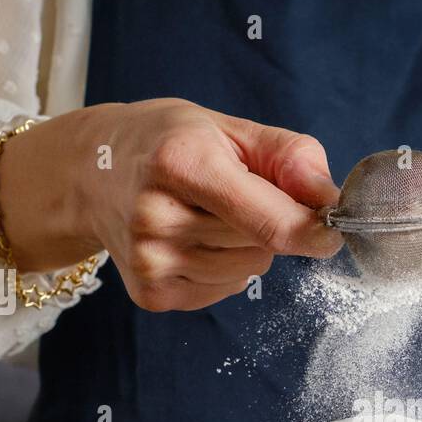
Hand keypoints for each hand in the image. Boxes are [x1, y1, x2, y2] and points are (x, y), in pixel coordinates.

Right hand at [0, 99, 342, 310]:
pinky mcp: (150, 294)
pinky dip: (221, 269)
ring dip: (243, 248)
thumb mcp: (228, 128)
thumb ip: (288, 157)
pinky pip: (222, 290)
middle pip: (263, 247)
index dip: (312, 231)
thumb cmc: (167, 143)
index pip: (271, 222)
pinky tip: (191, 240)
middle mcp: (158, 217)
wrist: (90, 172)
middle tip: (229, 195)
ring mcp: (150, 261)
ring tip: (204, 216)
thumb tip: (330, 200)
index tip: (330, 230)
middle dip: (267, 223)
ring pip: (247, 271)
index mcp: (182, 163)